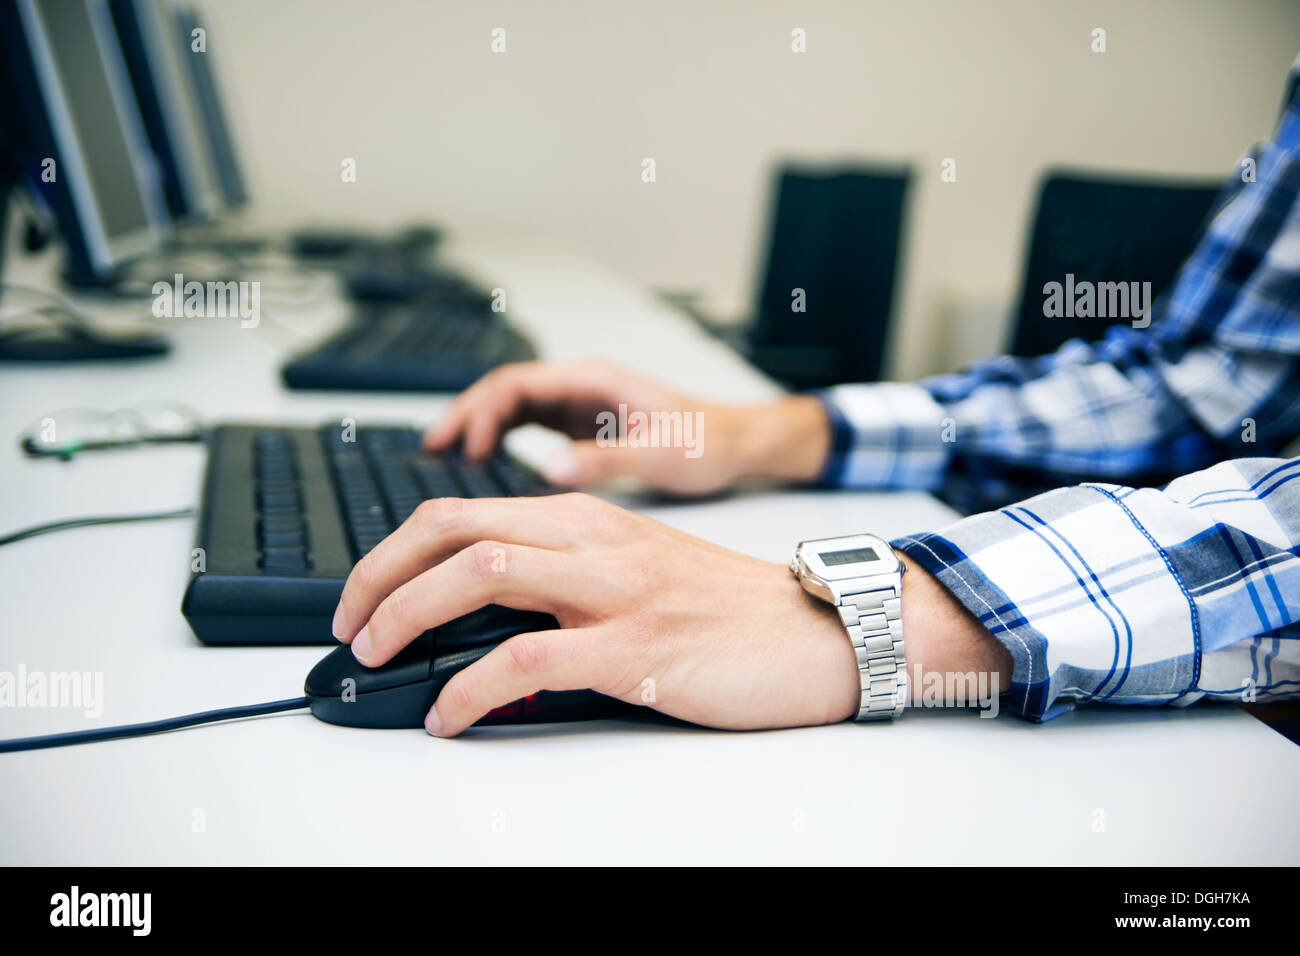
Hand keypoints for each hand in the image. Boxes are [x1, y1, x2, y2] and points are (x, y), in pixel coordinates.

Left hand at [331, 493, 1013, 736]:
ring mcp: (615, 589)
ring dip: (408, 614)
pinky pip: (528, 658)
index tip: (362, 594)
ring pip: (482, 573)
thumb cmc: (723, 608)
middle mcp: (592, 539)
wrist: (815, 631)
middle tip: (349, 624)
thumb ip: (558, 577)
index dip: (393, 550)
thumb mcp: (631, 570)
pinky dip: (471, 687)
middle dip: (379, 574)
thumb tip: (473, 619)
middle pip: (454, 528)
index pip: (462, 509)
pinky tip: (450, 715)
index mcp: (585, 517)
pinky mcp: (637, 647)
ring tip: (377, 656)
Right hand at [422, 359, 832, 494]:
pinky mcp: (581, 428)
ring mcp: (578, 406)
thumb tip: (550, 468)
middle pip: (503, 391)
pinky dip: (497, 441)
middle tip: (431, 450)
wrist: (740, 444)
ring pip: (510, 408)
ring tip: (441, 457)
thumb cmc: (710, 442)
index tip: (464, 449)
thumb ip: (605, 460)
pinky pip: (526, 426)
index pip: (518, 384)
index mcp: (595, 381)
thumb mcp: (661, 455)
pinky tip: (478, 466)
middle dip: (464, 416)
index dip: (482, 413)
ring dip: (475, 428)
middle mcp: (581, 387)